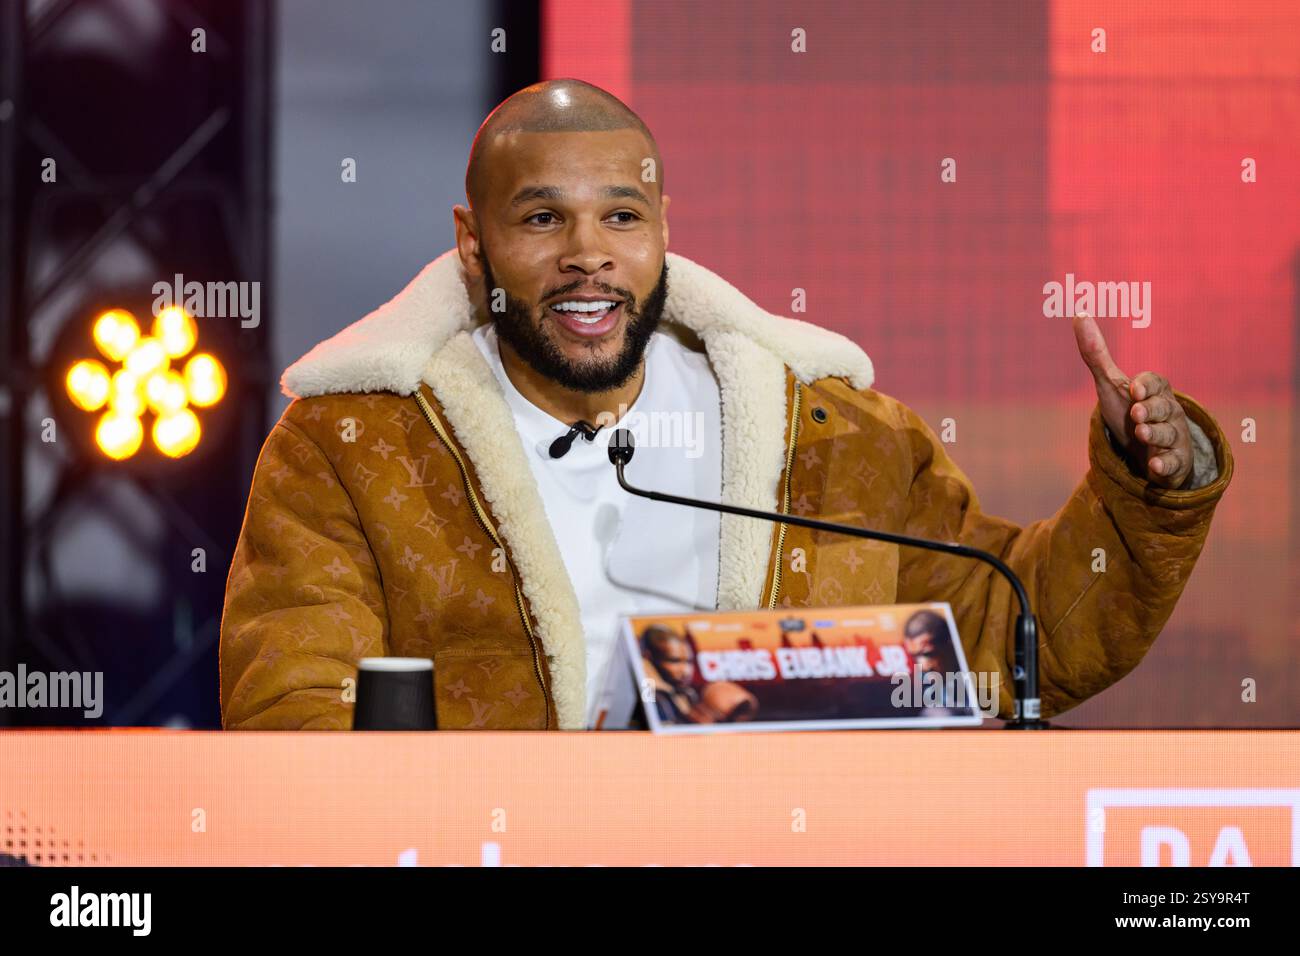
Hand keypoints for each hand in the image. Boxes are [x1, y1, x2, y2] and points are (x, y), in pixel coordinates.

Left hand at [1072, 312, 1193, 488]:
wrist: (1146, 449)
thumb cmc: (1128, 410)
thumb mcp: (1109, 384)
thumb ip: (1095, 353)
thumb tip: (1078, 314)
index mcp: (1155, 391)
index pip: (1154, 383)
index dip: (1145, 385)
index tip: (1133, 389)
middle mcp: (1169, 412)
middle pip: (1164, 408)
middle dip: (1151, 409)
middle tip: (1137, 412)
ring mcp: (1174, 438)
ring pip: (1168, 434)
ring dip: (1155, 433)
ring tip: (1142, 433)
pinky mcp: (1174, 463)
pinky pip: (1173, 464)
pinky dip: (1165, 465)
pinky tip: (1155, 467)